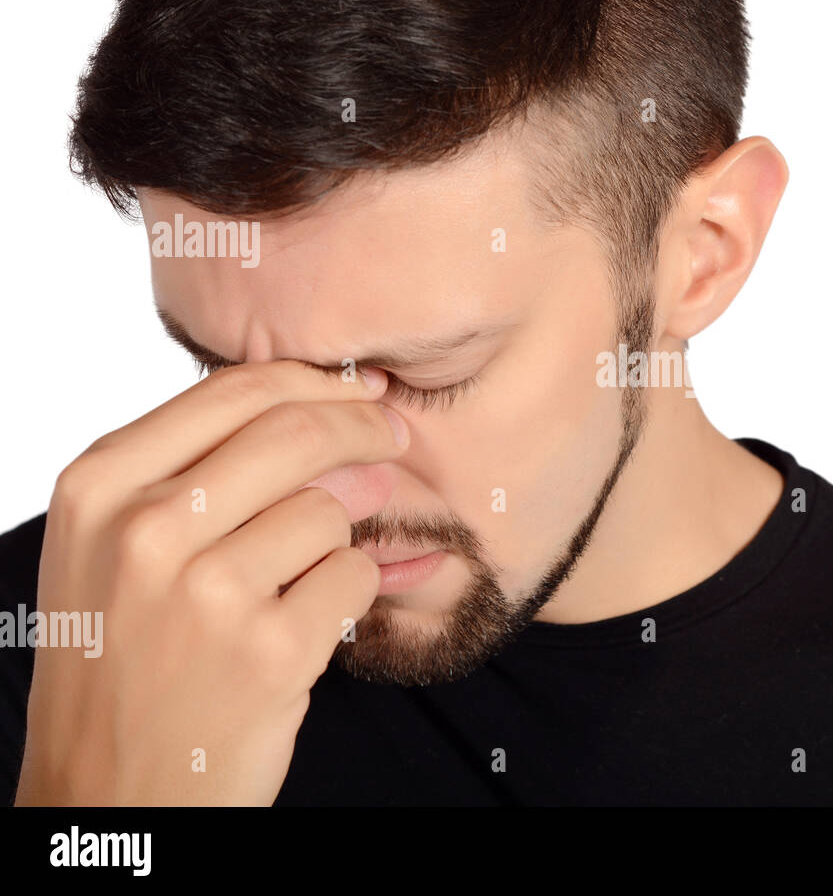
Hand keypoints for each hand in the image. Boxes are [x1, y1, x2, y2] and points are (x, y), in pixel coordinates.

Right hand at [14, 361, 406, 804]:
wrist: (110, 790)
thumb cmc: (124, 654)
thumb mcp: (116, 545)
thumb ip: (204, 466)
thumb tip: (342, 405)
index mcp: (99, 487)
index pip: (236, 389)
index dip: (320, 381)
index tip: (363, 392)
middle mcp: (144, 530)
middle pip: (297, 432)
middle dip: (364, 429)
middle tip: (393, 442)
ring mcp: (207, 593)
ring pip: (331, 510)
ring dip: (341, 534)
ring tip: (300, 577)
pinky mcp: (269, 651)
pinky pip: (353, 577)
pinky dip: (349, 592)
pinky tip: (306, 623)